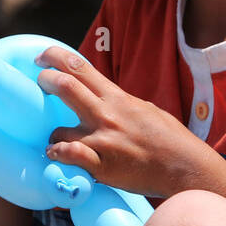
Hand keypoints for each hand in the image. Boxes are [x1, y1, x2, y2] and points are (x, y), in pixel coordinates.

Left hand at [34, 45, 212, 198]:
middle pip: (65, 86)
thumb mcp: (144, 109)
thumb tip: (101, 97)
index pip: (80, 68)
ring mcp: (103, 141)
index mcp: (117, 98)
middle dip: (45, 81)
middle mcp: (107, 115)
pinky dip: (56, 155)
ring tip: (56, 140)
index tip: (40, 59)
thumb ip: (119, 102)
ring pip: (59, 129)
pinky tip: (56, 155)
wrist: (186, 168)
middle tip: (39, 85)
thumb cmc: (169, 139)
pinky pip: (68, 156)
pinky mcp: (101, 166)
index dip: (54, 58)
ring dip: (52, 135)